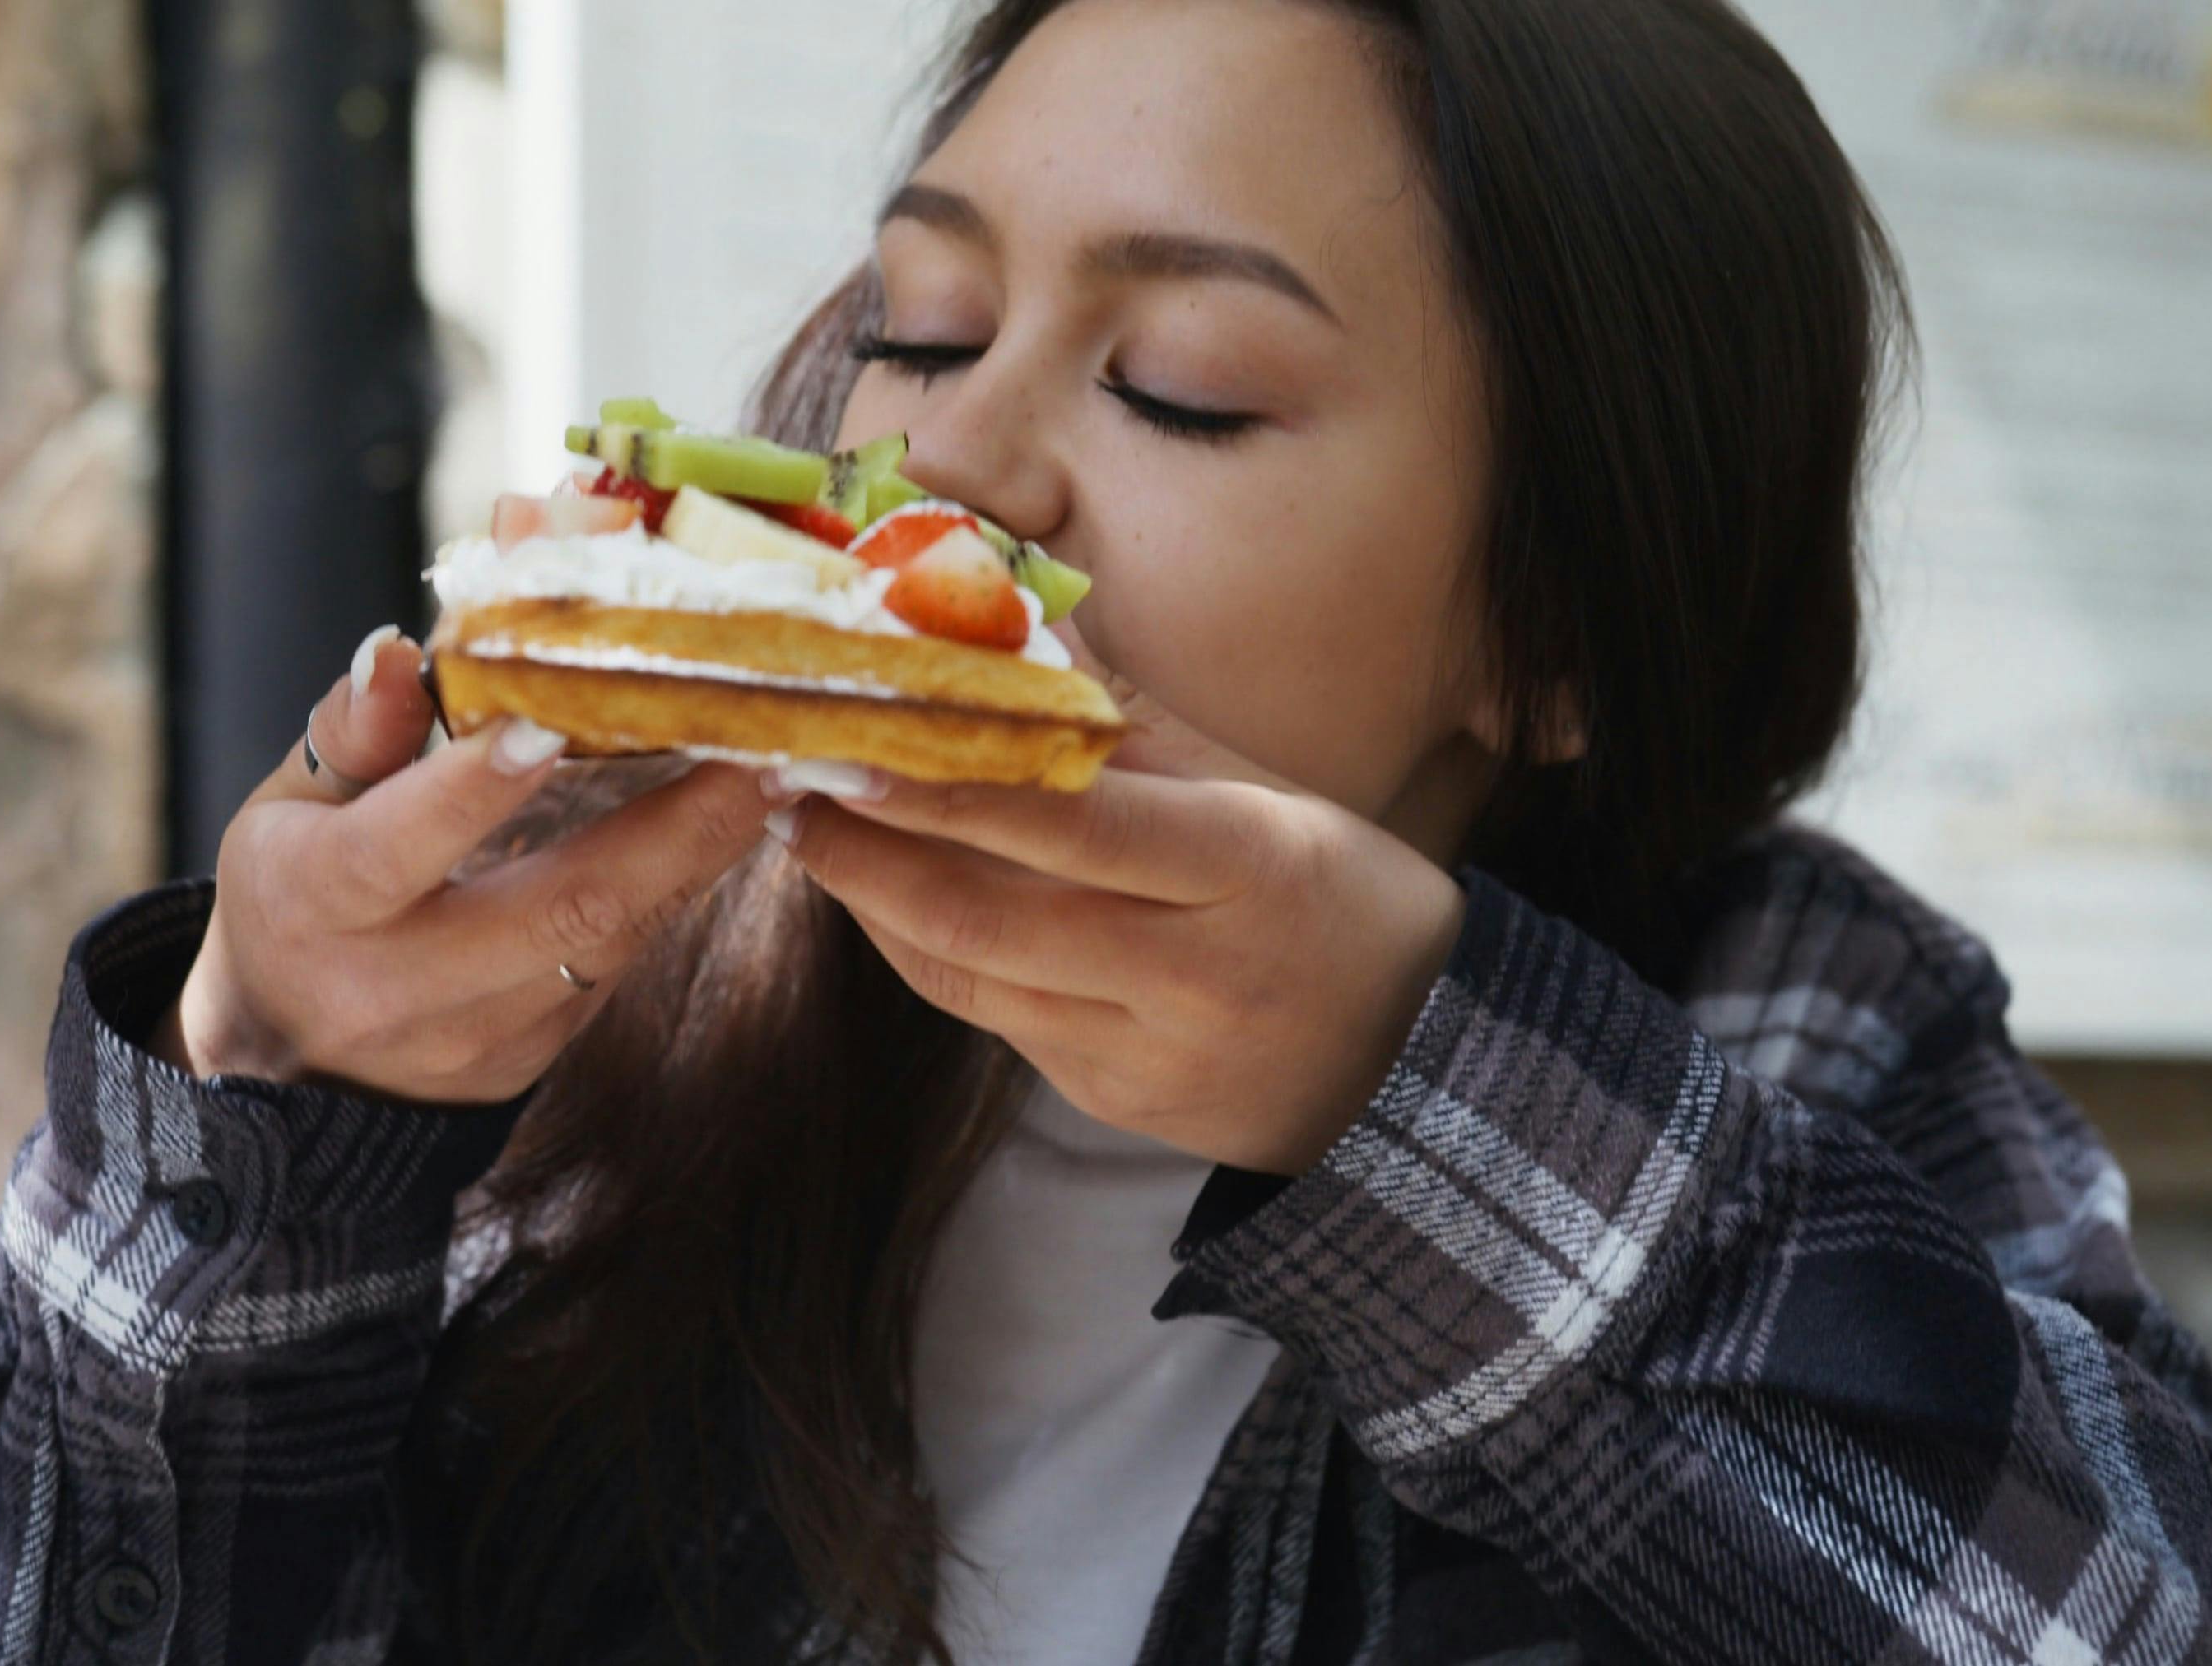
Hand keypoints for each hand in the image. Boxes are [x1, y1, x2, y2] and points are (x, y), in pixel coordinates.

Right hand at [159, 628, 771, 1103]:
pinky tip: (739, 821)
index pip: (399, 846)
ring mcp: (481, 1034)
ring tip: (790, 769)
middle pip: (559, 910)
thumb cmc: (291, 898)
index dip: (474, 786)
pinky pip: (620, 961)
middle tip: (767, 748)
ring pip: (613, 939)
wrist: (292, 1071)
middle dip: (676, 827)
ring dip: (707, 851)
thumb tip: (398, 648)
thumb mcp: (287, 808)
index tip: (551, 717)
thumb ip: (353, 731)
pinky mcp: (537, 1055)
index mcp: (316, 905)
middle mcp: (400, 984)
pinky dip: (678, 885)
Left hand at [767, 639, 1466, 1173]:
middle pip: (994, 915)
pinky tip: (888, 903)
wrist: (1420, 1074)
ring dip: (877, 905)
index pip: (1074, 824)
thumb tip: (1014, 638)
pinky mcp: (1117, 1104)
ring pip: (974, 979)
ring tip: (817, 834)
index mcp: (1253, 866)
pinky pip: (994, 1024)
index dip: (950, 790)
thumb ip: (1137, 728)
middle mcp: (1198, 972)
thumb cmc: (1342, 899)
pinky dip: (929, 957)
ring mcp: (1152, 1053)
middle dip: (871, 853)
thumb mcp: (1270, 794)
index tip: (855, 742)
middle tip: (792, 785)